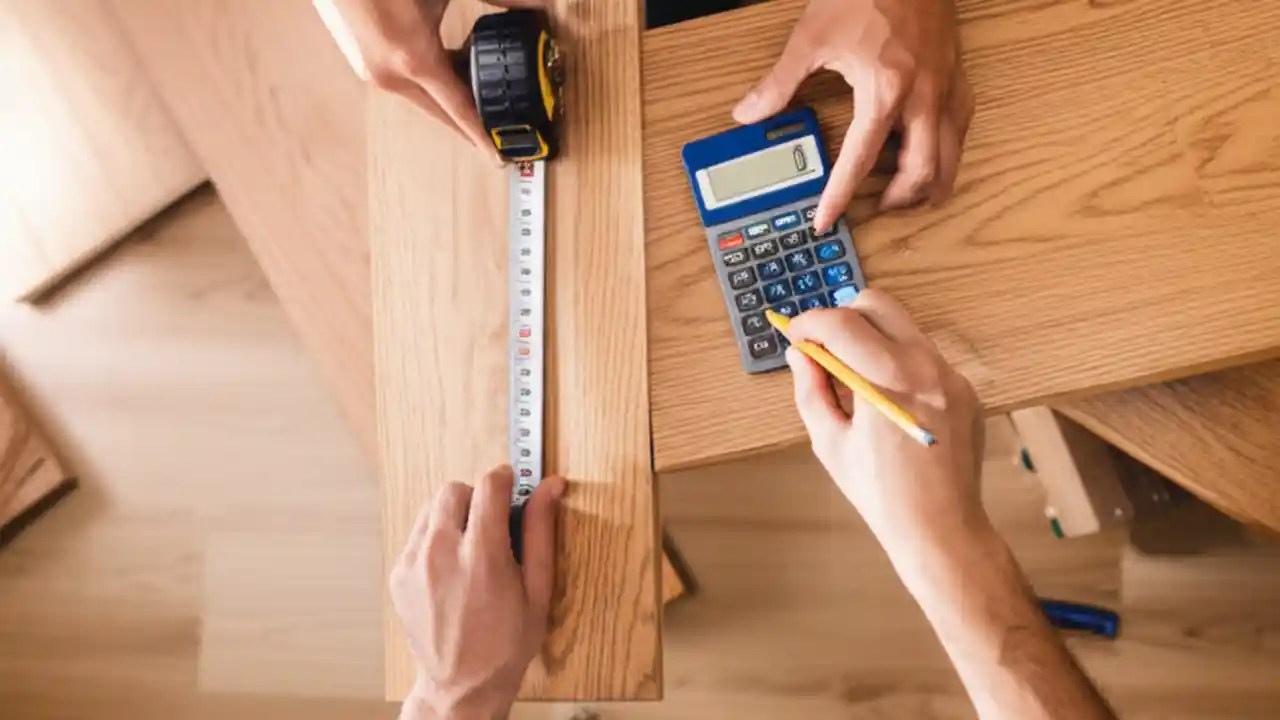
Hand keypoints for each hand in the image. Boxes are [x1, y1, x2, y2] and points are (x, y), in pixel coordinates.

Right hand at [314, 0, 545, 161]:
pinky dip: (430, 83)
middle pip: (442, 113)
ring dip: (450, 99)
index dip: (482, 137)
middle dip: (470, 124)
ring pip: (423, 98)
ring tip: (479, 92)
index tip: (499, 157)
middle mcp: (390, 74)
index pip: (460, 111)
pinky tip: (447, 63)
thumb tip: (537, 6)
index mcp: (414, 60)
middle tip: (499, 131)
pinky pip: (406, 85)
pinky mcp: (363, 61)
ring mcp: (372, 70)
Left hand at [390, 465, 564, 719]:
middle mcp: (442, 554)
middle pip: (454, 489)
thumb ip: (540, 531)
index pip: (489, 484)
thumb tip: (550, 488)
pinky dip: (436, 538)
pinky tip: (452, 567)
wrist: (462, 685)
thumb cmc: (505, 644)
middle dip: (476, 496)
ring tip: (471, 547)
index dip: (505, 478)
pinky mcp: (399, 574)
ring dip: (453, 515)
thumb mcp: (538, 590)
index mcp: (482, 556)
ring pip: (432, 508)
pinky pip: (417, 535)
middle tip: (491, 523)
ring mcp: (414, 563)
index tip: (512, 484)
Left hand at [734, 0, 974, 229]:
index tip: (827, 219)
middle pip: (921, 172)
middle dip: (898, 200)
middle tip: (875, 208)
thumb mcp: (811, 37)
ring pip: (951, 156)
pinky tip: (930, 150)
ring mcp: (946, 88)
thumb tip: (748, 113)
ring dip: (929, 183)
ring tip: (905, 193)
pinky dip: (947, 150)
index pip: (860, 161)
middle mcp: (923, 97)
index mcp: (885, 92)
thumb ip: (779, 83)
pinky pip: (961, 127)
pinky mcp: (959, 75)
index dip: (840, 196)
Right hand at [783, 289, 984, 557]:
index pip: (842, 323)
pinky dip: (897, 362)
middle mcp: (928, 367)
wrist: (941, 527)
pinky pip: (923, 356)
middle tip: (824, 347)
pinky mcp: (965, 388)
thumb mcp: (830, 442)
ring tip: (853, 378)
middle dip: (843, 316)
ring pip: (903, 328)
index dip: (810, 323)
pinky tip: (886, 401)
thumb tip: (800, 354)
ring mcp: (952, 375)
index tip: (795, 336)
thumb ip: (811, 390)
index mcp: (891, 381)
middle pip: (879, 304)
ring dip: (871, 338)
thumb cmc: (880, 493)